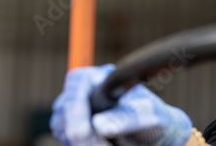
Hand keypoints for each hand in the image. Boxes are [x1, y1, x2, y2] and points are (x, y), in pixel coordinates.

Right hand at [51, 64, 192, 145]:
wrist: (153, 136)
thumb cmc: (153, 119)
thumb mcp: (148, 116)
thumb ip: (126, 118)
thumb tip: (98, 124)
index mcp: (102, 77)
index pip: (78, 83)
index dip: (76, 108)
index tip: (82, 133)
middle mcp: (83, 92)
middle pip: (65, 109)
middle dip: (79, 133)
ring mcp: (73, 111)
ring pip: (62, 128)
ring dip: (82, 142)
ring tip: (108, 145)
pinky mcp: (70, 129)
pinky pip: (67, 140)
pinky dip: (81, 145)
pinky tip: (104, 145)